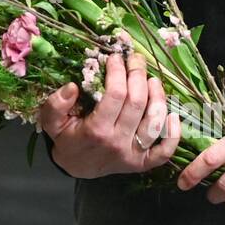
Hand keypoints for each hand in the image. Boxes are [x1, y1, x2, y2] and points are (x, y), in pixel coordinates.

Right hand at [37, 49, 181, 178]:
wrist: (76, 168)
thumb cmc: (66, 139)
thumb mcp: (51, 122)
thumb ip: (55, 105)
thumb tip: (72, 86)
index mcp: (96, 131)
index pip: (115, 95)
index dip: (118, 72)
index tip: (115, 57)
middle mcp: (118, 142)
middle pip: (137, 103)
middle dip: (138, 75)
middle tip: (136, 59)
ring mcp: (133, 154)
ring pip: (154, 122)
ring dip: (158, 97)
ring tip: (152, 79)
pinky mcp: (143, 163)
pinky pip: (165, 151)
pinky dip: (173, 133)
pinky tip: (173, 115)